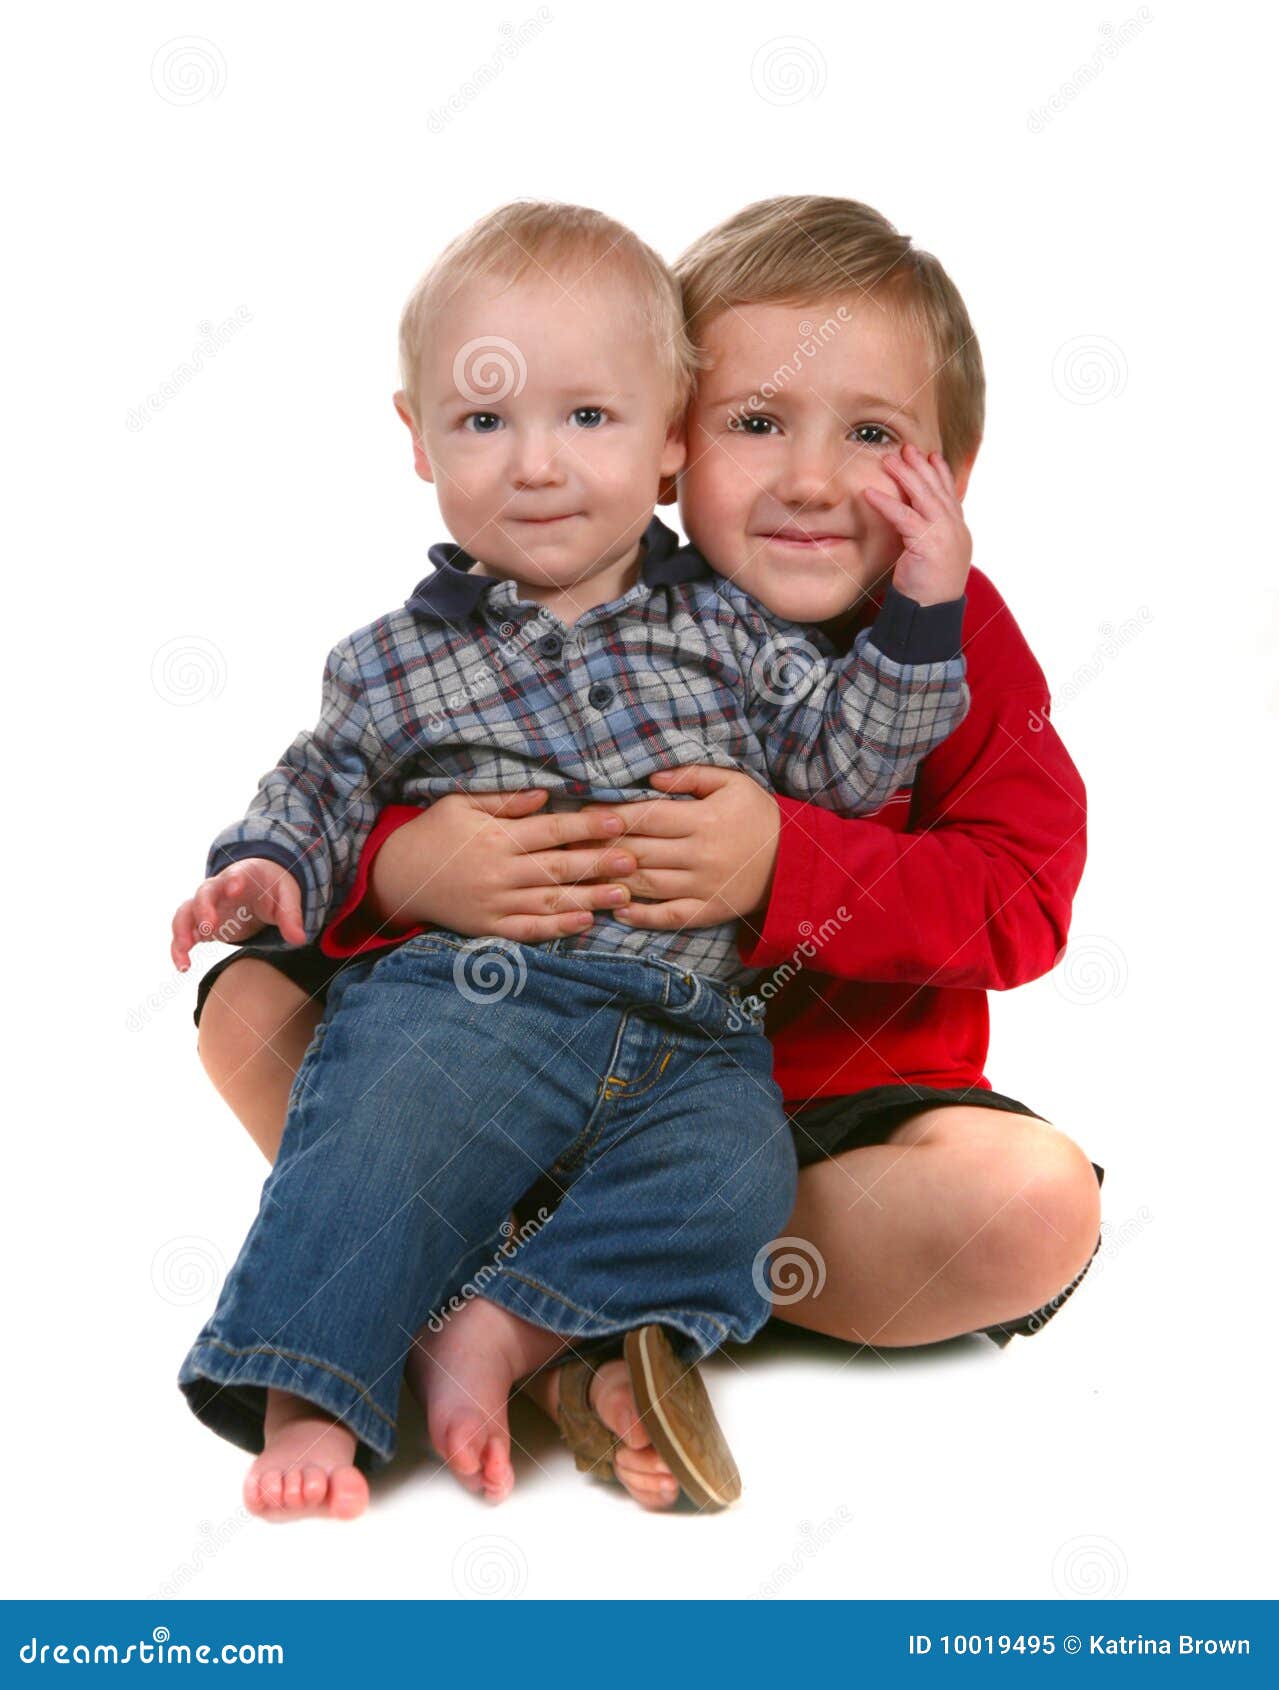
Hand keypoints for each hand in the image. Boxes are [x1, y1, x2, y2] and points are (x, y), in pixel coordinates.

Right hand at [170, 858, 304, 970]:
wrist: (257, 883)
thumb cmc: (272, 887)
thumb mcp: (287, 896)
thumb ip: (291, 916)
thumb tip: (299, 939)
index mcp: (243, 876)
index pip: (235, 874)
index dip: (233, 880)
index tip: (234, 889)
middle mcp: (219, 888)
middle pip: (203, 892)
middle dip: (203, 908)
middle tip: (207, 928)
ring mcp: (207, 905)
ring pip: (186, 913)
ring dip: (182, 932)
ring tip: (185, 954)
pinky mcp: (202, 923)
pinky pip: (184, 932)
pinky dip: (179, 948)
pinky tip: (183, 966)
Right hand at [367, 790, 639, 942]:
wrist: (397, 876)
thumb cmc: (434, 833)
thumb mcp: (460, 804)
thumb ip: (504, 800)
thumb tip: (544, 793)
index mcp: (496, 837)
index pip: (551, 830)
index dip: (586, 827)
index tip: (618, 822)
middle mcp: (499, 871)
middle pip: (558, 866)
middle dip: (599, 863)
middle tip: (635, 859)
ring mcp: (495, 902)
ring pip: (550, 900)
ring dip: (589, 897)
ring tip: (624, 894)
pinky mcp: (490, 927)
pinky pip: (529, 929)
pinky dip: (558, 927)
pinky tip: (585, 923)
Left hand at [584, 765, 780, 931]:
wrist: (795, 860)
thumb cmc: (758, 815)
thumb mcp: (733, 783)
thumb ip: (692, 775)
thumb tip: (650, 777)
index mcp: (702, 820)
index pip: (645, 817)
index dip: (610, 817)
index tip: (583, 816)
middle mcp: (699, 855)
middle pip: (639, 851)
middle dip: (600, 848)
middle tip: (569, 846)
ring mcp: (702, 886)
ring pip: (646, 884)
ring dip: (611, 881)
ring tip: (582, 876)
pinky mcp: (708, 911)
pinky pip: (669, 916)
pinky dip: (641, 916)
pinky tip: (617, 910)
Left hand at [863, 441, 972, 606]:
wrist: (932, 612)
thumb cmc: (928, 588)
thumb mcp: (931, 556)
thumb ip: (927, 535)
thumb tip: (911, 522)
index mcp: (957, 530)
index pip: (949, 494)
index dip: (939, 473)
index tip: (929, 456)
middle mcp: (955, 528)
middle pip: (936, 489)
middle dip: (920, 466)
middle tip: (905, 448)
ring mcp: (944, 534)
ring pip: (923, 497)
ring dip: (905, 476)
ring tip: (888, 460)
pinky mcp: (928, 543)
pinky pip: (904, 517)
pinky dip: (886, 503)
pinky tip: (870, 493)